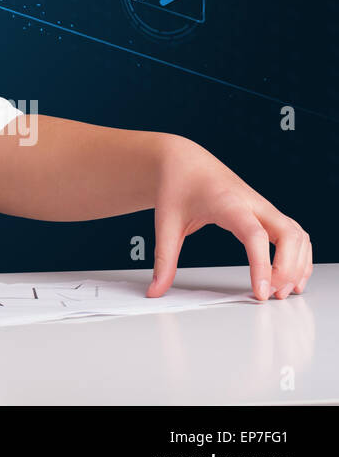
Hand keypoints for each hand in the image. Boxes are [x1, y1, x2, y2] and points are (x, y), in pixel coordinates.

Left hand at [147, 136, 311, 300]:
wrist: (183, 161)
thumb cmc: (177, 186)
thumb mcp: (166, 222)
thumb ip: (164, 259)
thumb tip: (156, 291)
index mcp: (228, 203)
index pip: (255, 235)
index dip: (263, 265)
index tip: (261, 292)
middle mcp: (253, 203)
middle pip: (290, 235)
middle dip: (289, 268)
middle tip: (272, 294)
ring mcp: (263, 207)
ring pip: (298, 235)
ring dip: (298, 264)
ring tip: (283, 292)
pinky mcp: (267, 213)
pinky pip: (295, 235)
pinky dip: (300, 256)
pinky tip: (291, 278)